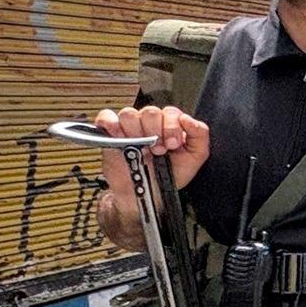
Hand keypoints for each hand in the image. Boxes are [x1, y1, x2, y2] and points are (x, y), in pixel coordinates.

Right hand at [95, 105, 209, 197]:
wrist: (146, 195)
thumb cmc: (168, 176)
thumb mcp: (194, 158)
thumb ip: (200, 136)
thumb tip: (188, 119)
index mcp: (169, 125)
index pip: (171, 112)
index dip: (172, 127)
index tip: (172, 145)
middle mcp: (149, 124)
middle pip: (150, 111)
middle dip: (156, 132)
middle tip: (157, 150)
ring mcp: (129, 128)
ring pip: (129, 114)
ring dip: (136, 131)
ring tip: (140, 148)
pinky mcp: (110, 134)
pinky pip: (106, 117)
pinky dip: (111, 123)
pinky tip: (121, 137)